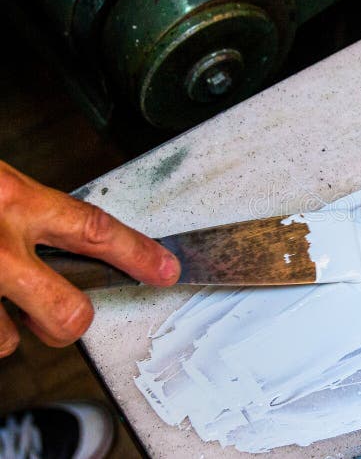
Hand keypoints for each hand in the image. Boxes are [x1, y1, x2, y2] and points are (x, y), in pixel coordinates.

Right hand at [0, 161, 180, 356]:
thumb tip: (70, 236)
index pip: (97, 230)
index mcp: (18, 201)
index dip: (139, 254)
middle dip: (73, 321)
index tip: (166, 269)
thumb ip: (34, 212)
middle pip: (68, 311)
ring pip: (11, 338)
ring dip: (9, 326)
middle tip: (65, 312)